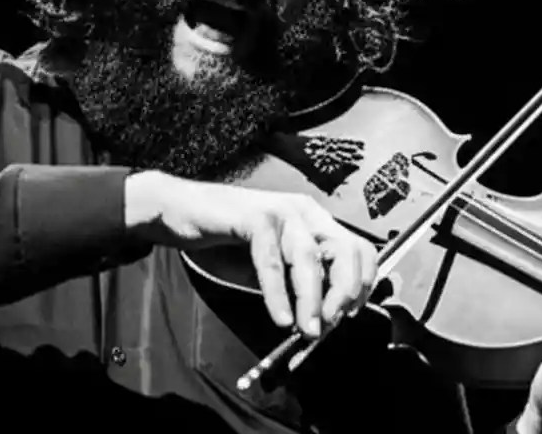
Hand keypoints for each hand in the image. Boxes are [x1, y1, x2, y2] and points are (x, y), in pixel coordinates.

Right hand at [125, 169, 377, 337]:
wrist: (179, 212)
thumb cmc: (227, 242)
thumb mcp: (273, 267)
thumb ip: (298, 284)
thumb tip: (324, 320)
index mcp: (315, 221)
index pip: (359, 247)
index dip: (362, 282)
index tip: (349, 314)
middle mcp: (305, 212)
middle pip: (345, 249)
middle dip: (345, 292)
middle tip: (330, 325)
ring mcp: (281, 211)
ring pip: (311, 258)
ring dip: (312, 300)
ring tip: (308, 331)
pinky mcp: (254, 216)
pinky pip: (272, 261)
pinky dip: (278, 294)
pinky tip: (280, 318)